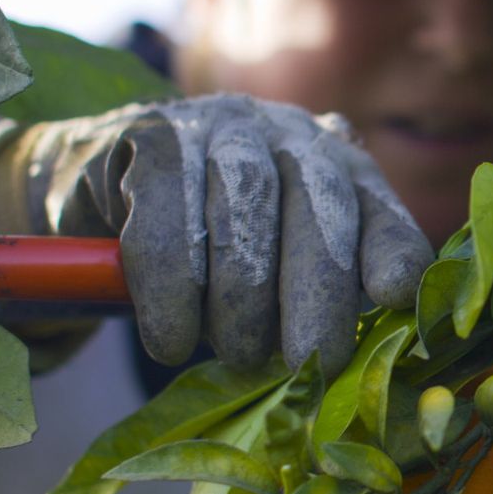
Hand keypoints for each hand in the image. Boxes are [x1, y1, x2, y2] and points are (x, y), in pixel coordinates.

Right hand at [0, 95, 429, 374]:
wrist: (98, 206)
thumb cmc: (209, 260)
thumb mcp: (273, 282)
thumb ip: (318, 303)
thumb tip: (348, 367)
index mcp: (341, 168)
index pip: (378, 209)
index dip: (390, 249)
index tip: (394, 296)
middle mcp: (291, 134)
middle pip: (319, 205)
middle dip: (317, 290)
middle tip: (309, 360)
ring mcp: (222, 125)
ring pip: (245, 203)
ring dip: (243, 292)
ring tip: (237, 355)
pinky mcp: (151, 135)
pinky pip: (165, 210)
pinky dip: (169, 285)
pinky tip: (170, 339)